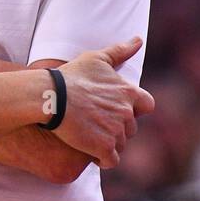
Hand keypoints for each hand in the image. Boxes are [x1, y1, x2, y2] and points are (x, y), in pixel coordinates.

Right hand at [50, 37, 154, 168]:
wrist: (52, 97)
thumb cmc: (72, 76)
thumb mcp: (96, 59)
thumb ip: (120, 51)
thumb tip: (139, 40)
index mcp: (129, 93)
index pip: (147, 105)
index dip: (134, 109)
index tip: (118, 109)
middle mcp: (127, 113)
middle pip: (130, 128)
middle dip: (117, 128)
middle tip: (96, 123)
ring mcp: (116, 132)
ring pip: (119, 145)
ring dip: (108, 143)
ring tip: (89, 136)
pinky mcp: (103, 148)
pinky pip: (110, 161)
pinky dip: (102, 159)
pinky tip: (89, 152)